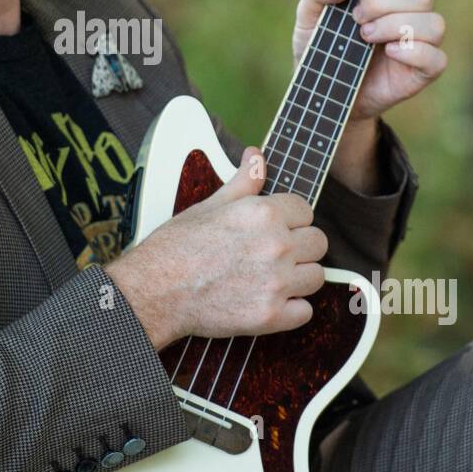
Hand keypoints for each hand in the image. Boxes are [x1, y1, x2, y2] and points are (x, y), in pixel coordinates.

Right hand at [105, 147, 327, 350]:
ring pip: (317, 277)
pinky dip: (290, 310)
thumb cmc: (176, 247)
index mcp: (264, 212)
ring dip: (298, 278)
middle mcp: (276, 244)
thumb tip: (256, 155)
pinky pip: (305, 312)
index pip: (306, 210)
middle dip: (299, 247)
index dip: (290, 220)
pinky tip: (268, 302)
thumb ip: (243, 181)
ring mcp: (276, 282)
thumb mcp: (209, 205)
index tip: (274, 229)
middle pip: (318, 243)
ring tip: (270, 279)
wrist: (155, 290)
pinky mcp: (271, 316)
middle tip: (271, 256)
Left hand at [292, 0, 447, 124]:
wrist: (321, 87)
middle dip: (382, 2)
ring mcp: (421, 44)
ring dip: (394, 26)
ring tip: (365, 36)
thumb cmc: (321, 43)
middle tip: (356, 18)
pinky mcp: (422, 73)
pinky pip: (437, 59)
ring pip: (434, 24)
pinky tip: (388, 53)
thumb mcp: (309, 12)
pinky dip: (412, 52)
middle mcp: (413, 14)